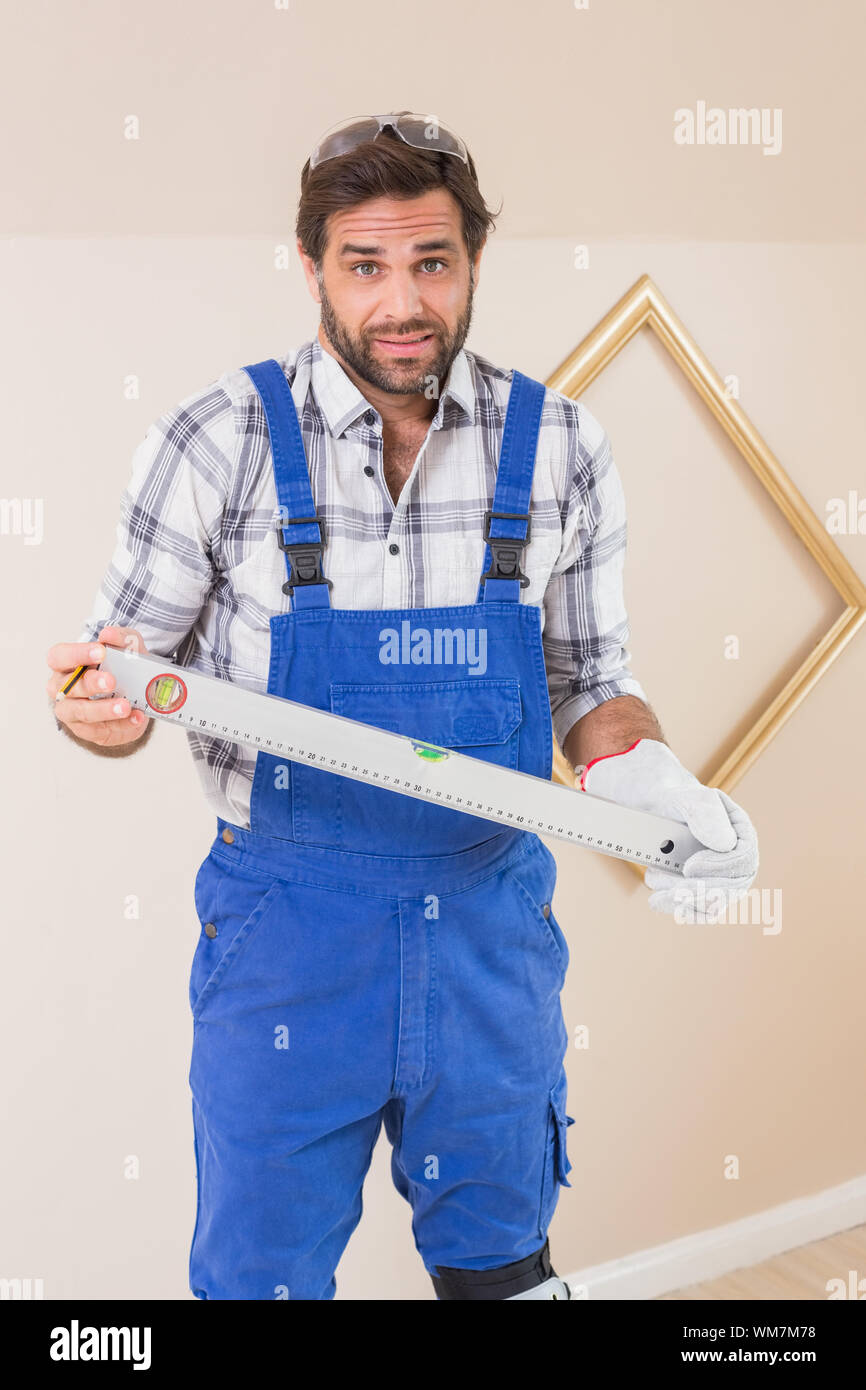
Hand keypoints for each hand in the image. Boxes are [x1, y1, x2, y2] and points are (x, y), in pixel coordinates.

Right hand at [47, 625, 150, 748]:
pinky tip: (136, 717)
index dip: (77, 654)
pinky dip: (121, 724)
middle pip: (68, 686)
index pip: (59, 656)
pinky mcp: (86, 730)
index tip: (101, 651)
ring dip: (103, 709)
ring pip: (80, 712)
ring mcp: (71, 712)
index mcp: (65, 664)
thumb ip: (122, 639)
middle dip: (90, 684)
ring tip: (125, 706)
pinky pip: (100, 729)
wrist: (133, 699)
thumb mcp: (127, 650)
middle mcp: (61, 688)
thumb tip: (109, 633)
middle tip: (111, 681)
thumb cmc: (121, 669)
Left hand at [576, 739, 758, 918]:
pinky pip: (701, 909)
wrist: (644, 805)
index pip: (743, 859)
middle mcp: (735, 854)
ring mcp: (719, 873)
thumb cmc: (664, 795)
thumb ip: (704, 813)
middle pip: (731, 887)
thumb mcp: (682, 796)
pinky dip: (682, 909)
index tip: (689, 868)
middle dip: (697, 891)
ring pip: (714, 902)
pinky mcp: (701, 887)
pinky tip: (662, 902)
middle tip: (663, 887)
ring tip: (653, 881)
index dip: (719, 869)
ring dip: (684, 900)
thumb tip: (727, 845)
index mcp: (738, 828)